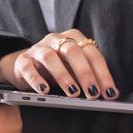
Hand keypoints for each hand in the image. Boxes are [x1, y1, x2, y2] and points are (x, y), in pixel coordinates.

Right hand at [0, 29, 117, 99]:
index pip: (92, 53)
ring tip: (72, 93)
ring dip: (63, 76)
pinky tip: (44, 91)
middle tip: (93, 94)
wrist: (27, 67)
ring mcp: (38, 49)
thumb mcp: (75, 70)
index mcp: (74, 38)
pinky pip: (28, 68)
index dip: (102, 73)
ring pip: (50, 57)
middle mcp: (56, 40)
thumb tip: (110, 94)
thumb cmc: (58, 69)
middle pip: (72, 51)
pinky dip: (36, 79)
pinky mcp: (23, 61)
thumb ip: (90, 77)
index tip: (109, 92)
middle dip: (85, 74)